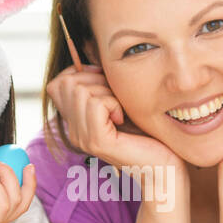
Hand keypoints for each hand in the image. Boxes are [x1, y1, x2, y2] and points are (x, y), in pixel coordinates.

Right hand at [46, 64, 183, 177]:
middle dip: (96, 81)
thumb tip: (89, 56)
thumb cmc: (148, 132)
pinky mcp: (97, 141)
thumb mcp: (120, 100)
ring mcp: (82, 137)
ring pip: (81, 91)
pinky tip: (122, 118)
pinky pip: (96, 104)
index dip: (82, 74)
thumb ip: (101, 84)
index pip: (58, 83)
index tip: (106, 85)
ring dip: (106, 92)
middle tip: (117, 100)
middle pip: (67, 83)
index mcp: (75, 121)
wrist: (164, 165)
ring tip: (120, 110)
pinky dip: (113, 103)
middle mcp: (74, 130)